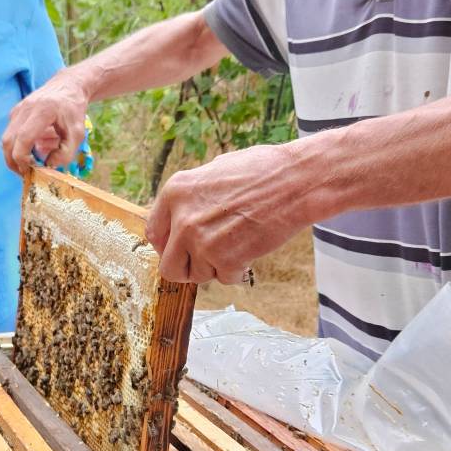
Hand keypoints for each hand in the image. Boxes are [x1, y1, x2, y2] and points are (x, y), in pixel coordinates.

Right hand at [2, 70, 90, 174]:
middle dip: (13, 162)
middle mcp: (25, 109)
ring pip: (7, 139)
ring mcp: (18, 110)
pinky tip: (32, 150)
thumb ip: (65, 153)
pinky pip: (11, 134)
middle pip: (8, 141)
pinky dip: (18, 146)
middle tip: (26, 174)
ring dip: (15, 155)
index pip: (23, 138)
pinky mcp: (15, 113)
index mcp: (42, 111)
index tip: (31, 171)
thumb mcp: (78, 134)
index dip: (22, 159)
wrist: (68, 86)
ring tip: (30, 164)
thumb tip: (48, 166)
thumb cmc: (74, 111)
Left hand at [145, 142, 321, 283]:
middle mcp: (182, 219)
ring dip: (217, 267)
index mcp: (175, 192)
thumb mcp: (214, 171)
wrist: (296, 181)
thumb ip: (192, 197)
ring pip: (198, 276)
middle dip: (188, 267)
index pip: (154, 234)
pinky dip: (238, 271)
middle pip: (170, 266)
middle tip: (207, 260)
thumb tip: (180, 217)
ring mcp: (202, 241)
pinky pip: (225, 279)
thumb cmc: (262, 171)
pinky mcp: (225, 259)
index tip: (180, 251)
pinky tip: (250, 249)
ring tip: (237, 244)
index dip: (168, 247)